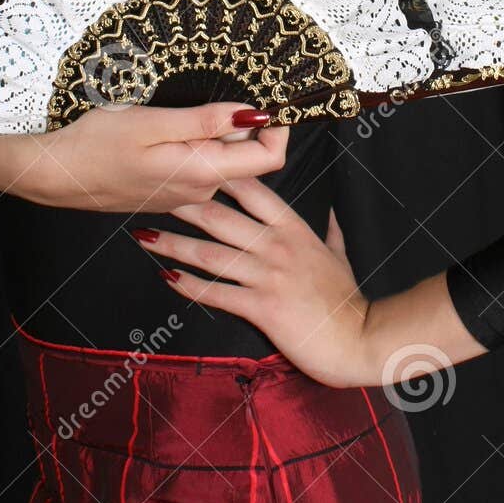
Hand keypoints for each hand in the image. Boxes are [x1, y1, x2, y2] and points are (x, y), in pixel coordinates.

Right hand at [0, 103, 288, 213]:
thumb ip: (206, 122)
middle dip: (249, 125)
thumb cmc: (96, 145)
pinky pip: (201, 168)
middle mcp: (201, 190)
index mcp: (203, 172)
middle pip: (250, 159)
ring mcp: (185, 195)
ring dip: (221, 134)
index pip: (270, 158)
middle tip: (226, 91)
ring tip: (192, 108)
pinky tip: (173, 130)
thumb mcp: (153, 123)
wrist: (55, 176)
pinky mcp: (169, 192)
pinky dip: (200, 146)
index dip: (279, 127)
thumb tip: (255, 114)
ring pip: (224, 162)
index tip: (269, 97)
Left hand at [133, 177, 380, 387]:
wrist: (360, 340)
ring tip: (143, 235)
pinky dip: (188, 286)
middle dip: (183, 203)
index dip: (220, 174)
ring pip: (210, 253)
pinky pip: (217, 293)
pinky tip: (166, 277)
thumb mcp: (340, 256)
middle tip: (152, 194)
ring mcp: (268, 275)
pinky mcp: (261, 307)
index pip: (252, 190)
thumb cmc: (347, 300)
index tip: (192, 162)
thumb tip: (329, 212)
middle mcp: (277, 245)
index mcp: (294, 228)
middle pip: (221, 216)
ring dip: (174, 244)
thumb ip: (329, 231)